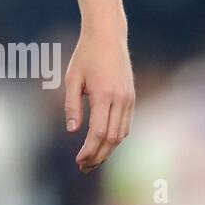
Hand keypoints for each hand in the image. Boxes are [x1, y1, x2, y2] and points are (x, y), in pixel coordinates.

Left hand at [64, 25, 133, 172]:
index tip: (78, 160)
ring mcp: (129, 99)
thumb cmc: (85, 56)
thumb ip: (72, 105)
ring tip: (92, 160)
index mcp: (104, 95)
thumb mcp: (72, 78)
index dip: (89, 150)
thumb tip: (72, 130)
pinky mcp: (132, 98)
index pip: (98, 133)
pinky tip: (103, 145)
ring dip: (108, 150)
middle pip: (112, 139)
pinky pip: (126, 125)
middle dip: (98, 156)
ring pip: (122, 135)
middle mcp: (120, 100)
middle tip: (83, 166)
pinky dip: (116, 139)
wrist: (108, 37)